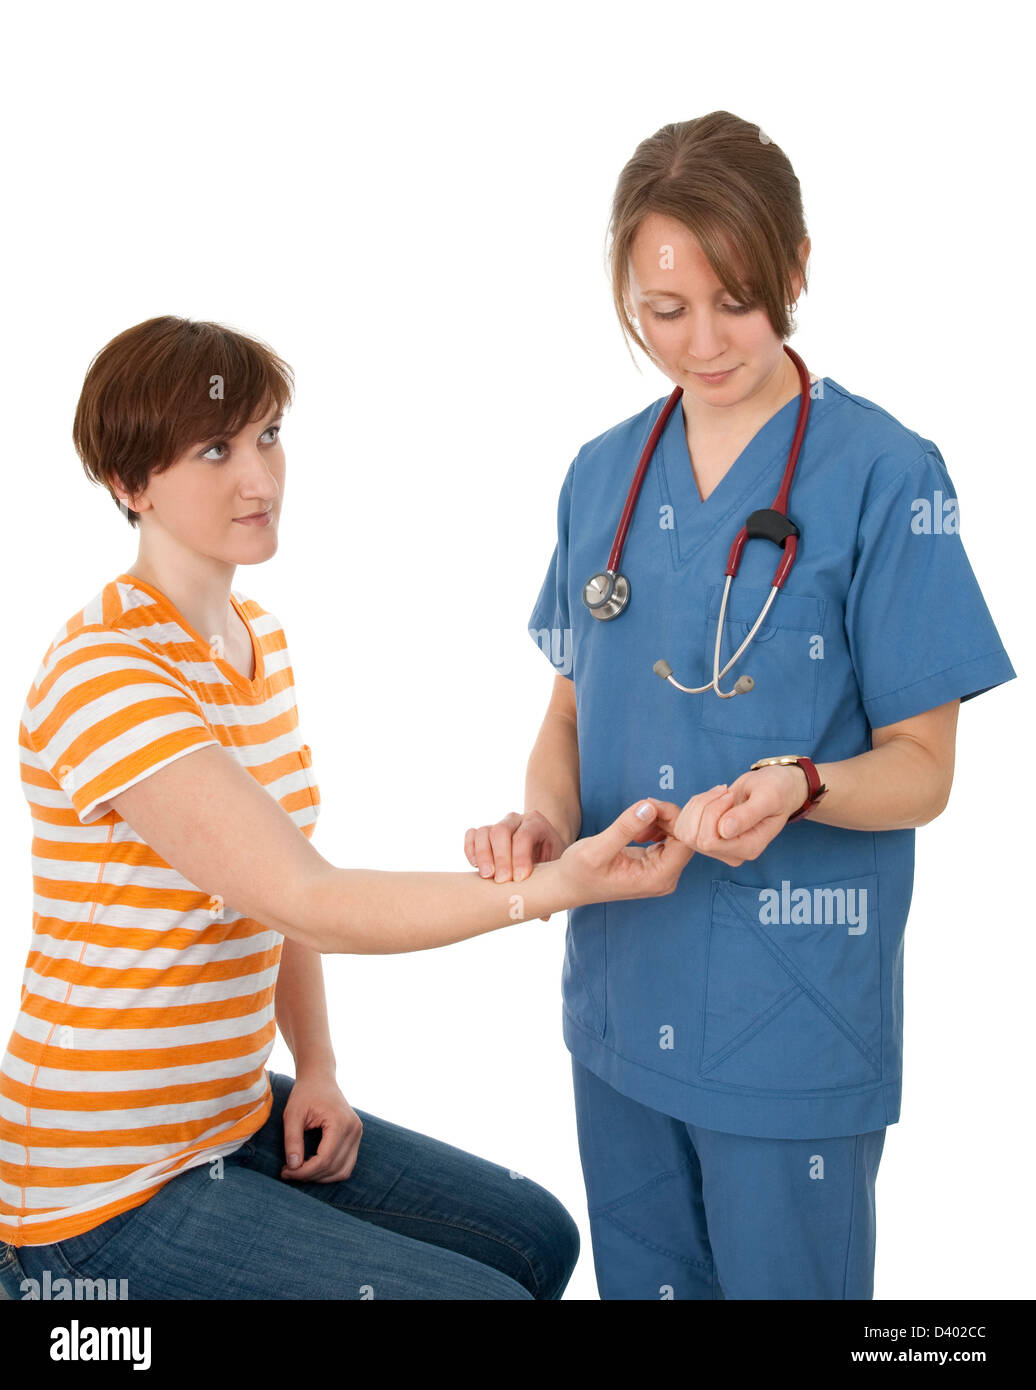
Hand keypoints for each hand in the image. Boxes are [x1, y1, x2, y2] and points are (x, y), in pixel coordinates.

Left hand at [281, 1070, 362, 1182]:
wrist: (320, 1079)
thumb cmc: (305, 1094)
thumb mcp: (292, 1114)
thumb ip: (292, 1140)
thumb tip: (293, 1167)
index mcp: (340, 1122)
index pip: (324, 1159)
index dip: (304, 1172)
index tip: (285, 1171)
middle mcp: (354, 1129)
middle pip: (334, 1167)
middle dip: (310, 1175)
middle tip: (288, 1172)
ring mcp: (357, 1134)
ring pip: (343, 1171)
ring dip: (321, 1177)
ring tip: (300, 1171)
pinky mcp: (355, 1137)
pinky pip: (346, 1164)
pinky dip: (330, 1171)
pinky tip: (313, 1166)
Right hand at [464, 810, 569, 920]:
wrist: (541, 845)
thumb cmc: (548, 858)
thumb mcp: (554, 866)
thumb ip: (549, 885)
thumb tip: (543, 915)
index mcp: (536, 823)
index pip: (524, 836)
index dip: (520, 857)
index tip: (520, 879)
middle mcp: (515, 820)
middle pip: (501, 831)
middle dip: (500, 857)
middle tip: (501, 881)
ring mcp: (497, 824)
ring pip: (484, 831)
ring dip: (482, 855)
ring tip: (486, 876)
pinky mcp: (483, 833)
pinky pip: (471, 835)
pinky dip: (470, 850)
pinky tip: (475, 866)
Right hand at [558, 798, 693, 905]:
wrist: (568, 885)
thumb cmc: (578, 873)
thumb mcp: (597, 849)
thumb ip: (625, 828)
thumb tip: (649, 807)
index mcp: (657, 878)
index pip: (685, 842)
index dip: (673, 818)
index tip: (650, 805)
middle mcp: (665, 878)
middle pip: (685, 838)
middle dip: (667, 816)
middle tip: (643, 805)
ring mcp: (662, 872)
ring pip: (678, 836)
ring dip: (660, 820)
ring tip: (636, 818)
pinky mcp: (655, 864)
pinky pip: (668, 839)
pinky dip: (656, 826)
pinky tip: (638, 828)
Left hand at [673, 767, 805, 866]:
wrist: (774, 788)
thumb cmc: (776, 790)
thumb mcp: (768, 797)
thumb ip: (748, 815)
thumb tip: (725, 831)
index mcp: (748, 849)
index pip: (709, 841)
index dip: (712, 814)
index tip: (730, 795)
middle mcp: (731, 854)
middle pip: (694, 837)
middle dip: (704, 807)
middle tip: (725, 792)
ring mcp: (717, 848)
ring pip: (685, 832)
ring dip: (698, 805)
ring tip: (720, 793)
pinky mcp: (706, 837)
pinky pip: (683, 825)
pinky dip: (692, 806)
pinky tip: (712, 797)